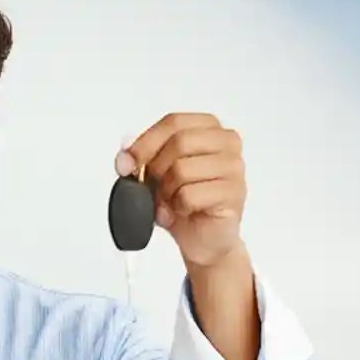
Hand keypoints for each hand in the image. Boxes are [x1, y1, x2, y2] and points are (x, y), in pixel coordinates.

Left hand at [117, 112, 246, 266]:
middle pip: (179, 142)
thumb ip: (138, 159)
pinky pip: (190, 195)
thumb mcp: (153, 174)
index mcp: (208, 128)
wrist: (201, 237)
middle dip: (156, 169)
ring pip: (183, 169)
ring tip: (171, 202)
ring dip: (166, 192)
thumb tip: (125, 156)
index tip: (128, 163)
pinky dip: (176, 208)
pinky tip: (181, 212)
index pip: (173, 122)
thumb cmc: (180, 201)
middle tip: (155, 188)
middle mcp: (226, 142)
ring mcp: (234, 167)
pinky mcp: (233, 193)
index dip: (145, 142)